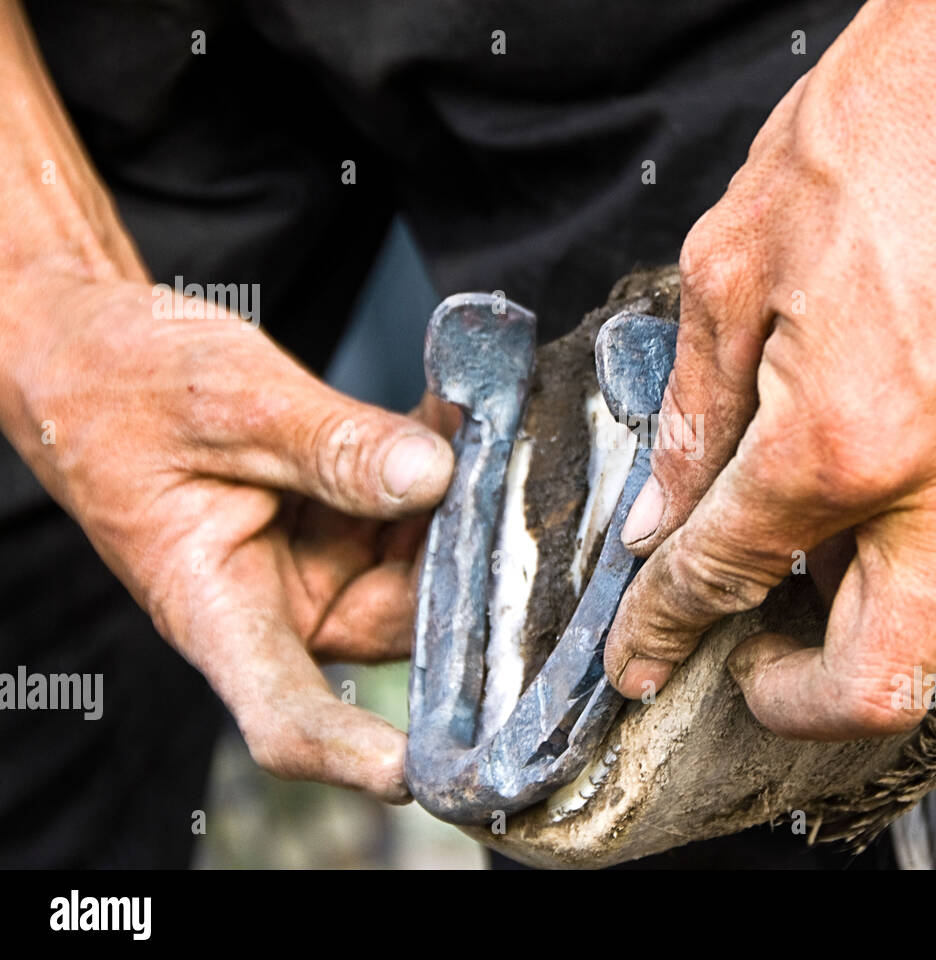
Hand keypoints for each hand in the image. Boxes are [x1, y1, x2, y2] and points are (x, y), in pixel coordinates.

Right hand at [3, 277, 456, 799]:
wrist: (94, 350)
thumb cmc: (122, 381)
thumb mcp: (226, 402)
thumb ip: (329, 446)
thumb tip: (432, 475)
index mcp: (215, 608)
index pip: (284, 716)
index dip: (347, 754)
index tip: (412, 772)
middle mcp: (278, 603)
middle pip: (394, 626)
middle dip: (458, 572)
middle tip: (502, 487)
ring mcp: (317, 564)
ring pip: (420, 569)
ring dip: (461, 510)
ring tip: (480, 433)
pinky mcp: (343, 525)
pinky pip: (414, 516)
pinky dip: (442, 472)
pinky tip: (458, 419)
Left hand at [604, 0, 935, 736]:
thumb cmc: (892, 123)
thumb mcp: (737, 263)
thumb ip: (701, 414)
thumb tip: (667, 510)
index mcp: (844, 439)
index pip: (727, 578)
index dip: (665, 631)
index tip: (642, 656)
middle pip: (878, 685)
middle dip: (793, 701)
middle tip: (746, 663)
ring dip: (883, 657)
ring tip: (822, 600)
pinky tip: (899, 526)